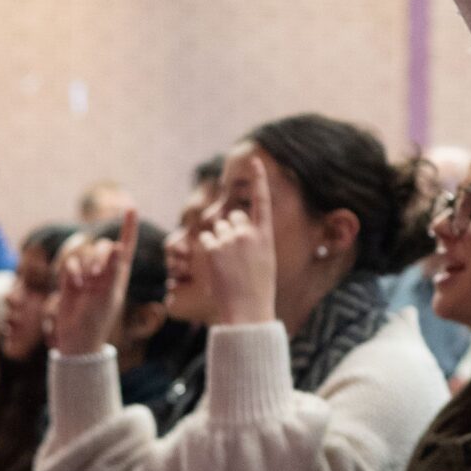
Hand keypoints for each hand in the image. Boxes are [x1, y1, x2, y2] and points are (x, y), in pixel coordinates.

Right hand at [54, 209, 138, 355]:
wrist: (76, 337)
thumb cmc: (97, 319)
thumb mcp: (107, 295)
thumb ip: (111, 270)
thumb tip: (119, 246)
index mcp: (119, 274)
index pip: (126, 246)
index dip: (128, 227)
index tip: (132, 208)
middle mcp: (105, 271)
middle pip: (102, 247)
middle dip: (98, 257)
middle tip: (95, 276)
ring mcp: (88, 274)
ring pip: (84, 253)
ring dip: (84, 266)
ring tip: (84, 285)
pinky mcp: (71, 278)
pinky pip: (70, 263)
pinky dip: (71, 272)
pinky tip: (74, 286)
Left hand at [194, 158, 276, 326]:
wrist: (247, 310)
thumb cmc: (258, 289)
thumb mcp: (263, 259)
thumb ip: (251, 239)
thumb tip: (231, 226)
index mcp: (265, 235)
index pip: (262, 200)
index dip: (258, 179)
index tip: (254, 160)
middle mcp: (248, 232)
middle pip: (233, 218)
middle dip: (231, 231)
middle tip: (237, 258)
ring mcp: (230, 239)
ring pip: (217, 229)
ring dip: (218, 242)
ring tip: (227, 266)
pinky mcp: (213, 247)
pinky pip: (205, 240)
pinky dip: (208, 251)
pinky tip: (218, 267)